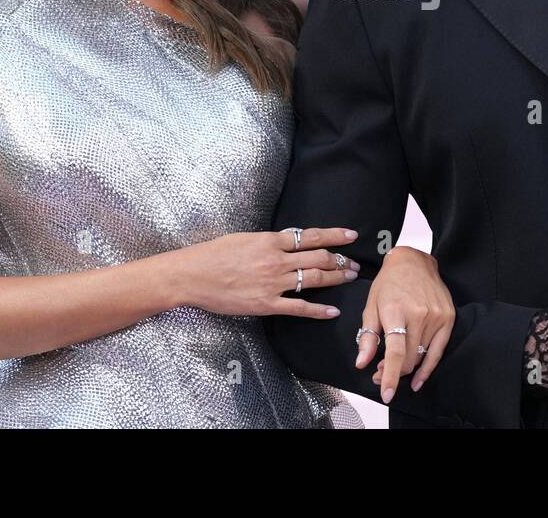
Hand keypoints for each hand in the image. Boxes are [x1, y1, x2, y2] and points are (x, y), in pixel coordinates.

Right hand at [172, 227, 360, 318]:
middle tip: (355, 264)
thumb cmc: (213, 254)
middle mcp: (276, 260)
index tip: (351, 235)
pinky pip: (298, 307)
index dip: (334, 236)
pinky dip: (317, 309)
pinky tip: (332, 310)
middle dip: (340, 261)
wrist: (192, 274)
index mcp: (271, 241)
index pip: (311, 237)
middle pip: (318, 258)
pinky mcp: (266, 304)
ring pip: (313, 279)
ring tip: (350, 278)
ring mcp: (272, 283)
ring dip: (335, 279)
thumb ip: (269, 241)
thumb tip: (287, 241)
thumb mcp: (244, 238)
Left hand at [355, 245, 454, 403]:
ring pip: (422, 356)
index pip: (396, 352)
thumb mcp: (371, 306)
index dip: (391, 376)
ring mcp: (436, 316)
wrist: (413, 261)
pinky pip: (439, 350)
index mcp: (396, 310)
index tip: (386, 394)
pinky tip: (418, 379)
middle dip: (393, 372)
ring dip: (407, 369)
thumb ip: (367, 336)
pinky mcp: (448, 317)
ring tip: (392, 368)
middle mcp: (419, 314)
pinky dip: (428, 368)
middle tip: (379, 372)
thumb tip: (362, 363)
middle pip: (409, 358)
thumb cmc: (388, 283)